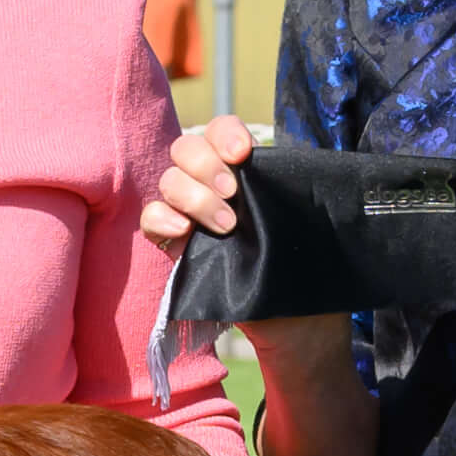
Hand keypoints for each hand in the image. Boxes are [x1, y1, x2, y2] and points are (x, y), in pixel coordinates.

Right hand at [142, 117, 351, 389]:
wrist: (294, 323)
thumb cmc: (302, 268)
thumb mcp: (304, 224)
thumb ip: (286, 192)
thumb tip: (289, 171)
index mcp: (242, 171)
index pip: (221, 131)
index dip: (225, 134)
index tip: (243, 154)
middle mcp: (210, 185)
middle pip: (186, 148)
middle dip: (207, 165)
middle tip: (232, 193)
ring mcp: (189, 213)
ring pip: (169, 180)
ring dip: (194, 197)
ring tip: (226, 227)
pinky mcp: (174, 244)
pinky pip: (152, 218)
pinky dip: (162, 219)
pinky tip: (184, 232)